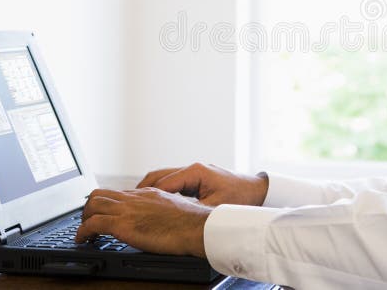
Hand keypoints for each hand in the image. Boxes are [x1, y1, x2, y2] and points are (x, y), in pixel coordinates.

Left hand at [75, 187, 211, 257]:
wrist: (196, 227)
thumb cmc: (192, 223)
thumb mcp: (174, 210)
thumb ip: (161, 211)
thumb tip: (159, 220)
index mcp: (147, 194)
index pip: (118, 193)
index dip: (106, 204)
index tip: (103, 213)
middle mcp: (135, 198)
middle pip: (100, 193)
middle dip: (89, 208)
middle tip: (88, 222)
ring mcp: (127, 209)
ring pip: (92, 204)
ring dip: (83, 218)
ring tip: (83, 232)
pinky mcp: (123, 224)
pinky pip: (93, 224)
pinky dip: (82, 232)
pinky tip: (82, 240)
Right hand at [137, 163, 268, 206]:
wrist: (258, 190)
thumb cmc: (241, 198)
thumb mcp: (215, 208)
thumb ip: (193, 211)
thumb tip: (173, 217)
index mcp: (195, 172)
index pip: (162, 182)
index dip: (146, 195)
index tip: (133, 206)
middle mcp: (192, 169)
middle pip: (157, 176)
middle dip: (141, 190)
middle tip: (128, 205)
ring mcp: (193, 172)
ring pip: (163, 177)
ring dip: (149, 190)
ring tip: (136, 205)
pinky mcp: (196, 178)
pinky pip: (171, 182)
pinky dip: (160, 191)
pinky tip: (154, 204)